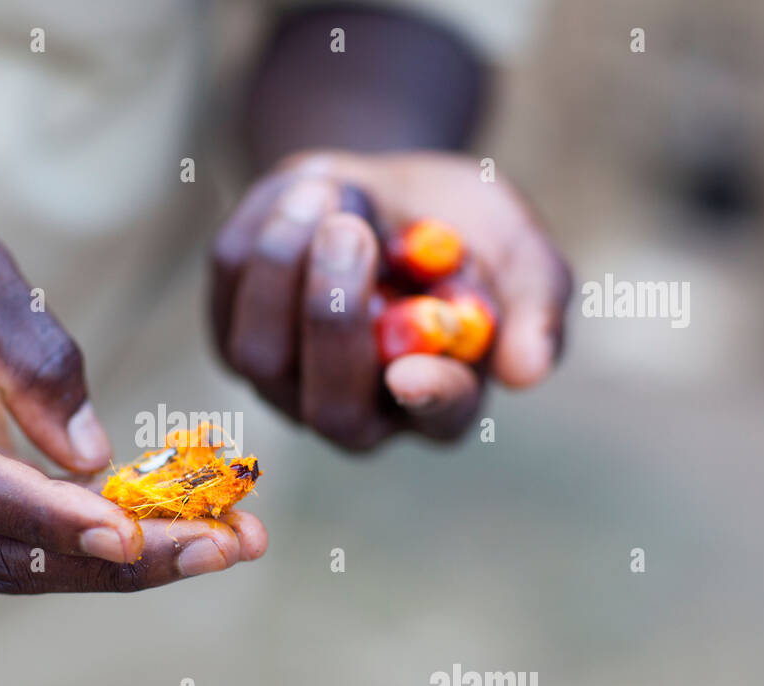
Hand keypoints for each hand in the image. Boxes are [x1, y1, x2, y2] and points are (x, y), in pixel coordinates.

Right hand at [0, 205, 265, 592]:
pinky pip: (11, 546)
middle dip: (114, 558)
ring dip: (118, 564)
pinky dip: (91, 544)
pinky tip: (172, 530)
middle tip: (227, 547)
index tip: (128, 528)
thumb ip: (27, 350)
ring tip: (226, 544)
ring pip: (8, 563)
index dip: (40, 512)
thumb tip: (92, 456)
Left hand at [211, 150, 571, 447]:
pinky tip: (305, 193)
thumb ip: (534, 300)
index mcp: (442, 398)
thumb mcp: (514, 243)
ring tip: (331, 188)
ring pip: (259, 351)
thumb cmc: (458, 227)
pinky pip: (228, 289)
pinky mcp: (233, 335)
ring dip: (286, 261)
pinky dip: (262, 227)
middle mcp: (358, 411)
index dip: (429, 398)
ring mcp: (286, 384)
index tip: (414, 366)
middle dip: (335, 319)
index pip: (438, 419)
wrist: (383, 188)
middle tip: (351, 232)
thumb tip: (527, 373)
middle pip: (331, 407)